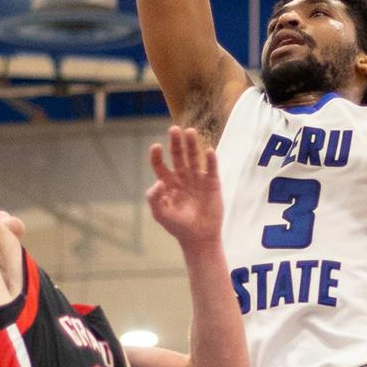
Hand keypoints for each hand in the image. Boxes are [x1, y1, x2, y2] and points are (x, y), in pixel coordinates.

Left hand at [145, 125, 223, 246]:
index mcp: (167, 182)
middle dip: (176, 142)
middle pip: (178, 155)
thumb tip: (158, 182)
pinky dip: (210, 160)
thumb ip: (154, 198)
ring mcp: (197, 179)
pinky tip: (209, 151)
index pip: (160, 164)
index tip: (156, 147)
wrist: (199, 237)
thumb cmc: (178, 226)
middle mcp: (182, 177)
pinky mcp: (212, 183)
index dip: (157, 155)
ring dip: (192, 145)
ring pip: (194, 157)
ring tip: (190, 132)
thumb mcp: (160, 214)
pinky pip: (211, 168)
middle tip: (174, 129)